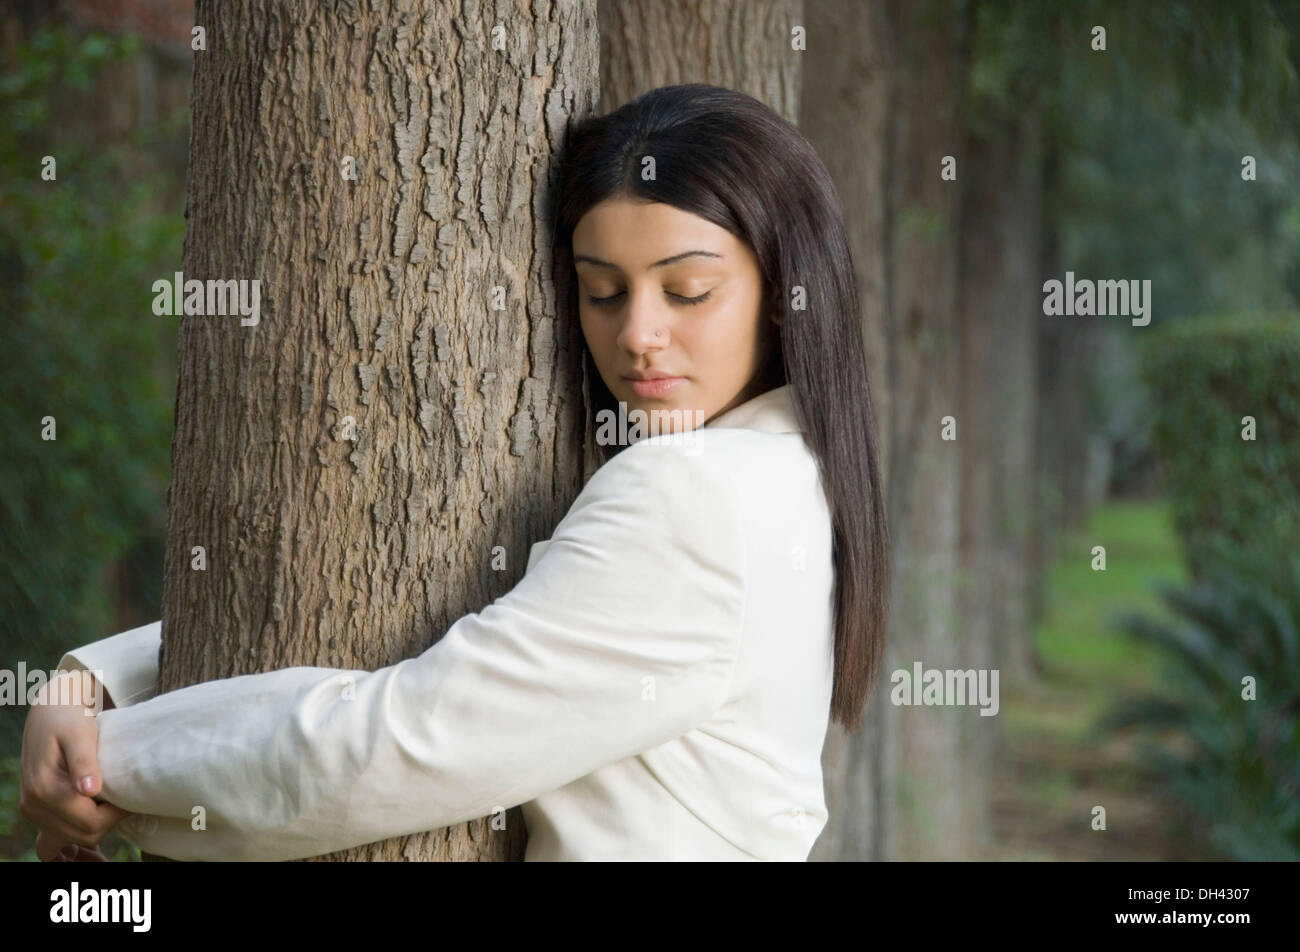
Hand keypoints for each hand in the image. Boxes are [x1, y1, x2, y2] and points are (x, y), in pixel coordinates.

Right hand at [19, 671, 130, 860]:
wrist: (50, 709)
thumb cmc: (69, 716)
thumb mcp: (80, 732)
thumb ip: (84, 761)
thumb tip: (89, 791)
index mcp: (44, 788)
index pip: (91, 822)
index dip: (117, 814)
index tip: (131, 794)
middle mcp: (33, 805)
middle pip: (83, 835)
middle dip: (109, 821)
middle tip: (125, 796)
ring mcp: (33, 810)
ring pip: (73, 838)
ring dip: (95, 828)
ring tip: (113, 804)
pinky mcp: (37, 809)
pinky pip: (54, 841)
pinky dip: (73, 842)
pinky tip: (93, 833)